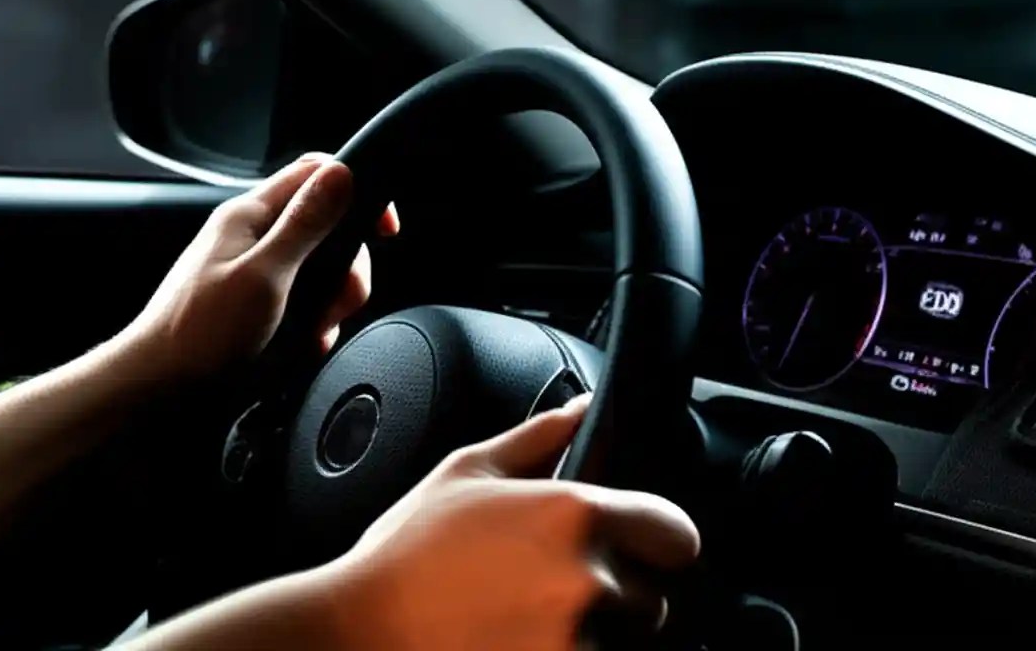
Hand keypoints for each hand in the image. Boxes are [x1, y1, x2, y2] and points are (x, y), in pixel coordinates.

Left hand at [123, 153, 399, 382]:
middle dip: (348, 267)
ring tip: (313, 328)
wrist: (160, 387)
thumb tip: (342, 174)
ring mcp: (259, 270)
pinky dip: (315, 325)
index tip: (382, 228)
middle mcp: (256, 236)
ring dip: (332, 302)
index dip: (356, 189)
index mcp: (251, 214)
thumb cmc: (198, 332)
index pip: (316, 173)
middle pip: (330, 228)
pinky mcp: (262, 304)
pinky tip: (302, 343)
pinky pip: (309, 303)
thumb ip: (305, 224)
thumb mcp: (263, 274)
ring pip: (325, 270)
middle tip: (338, 300)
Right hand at [323, 394, 700, 650]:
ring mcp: (574, 637)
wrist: (358, 631)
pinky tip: (518, 639)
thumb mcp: (468, 471)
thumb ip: (540, 436)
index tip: (640, 547)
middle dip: (621, 592)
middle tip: (562, 586)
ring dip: (595, 633)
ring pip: (623, 641)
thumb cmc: (407, 554)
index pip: (678, 533)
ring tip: (532, 618)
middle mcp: (587, 578)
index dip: (661, 540)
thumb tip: (583, 407)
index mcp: (576, 513)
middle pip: (653, 596)